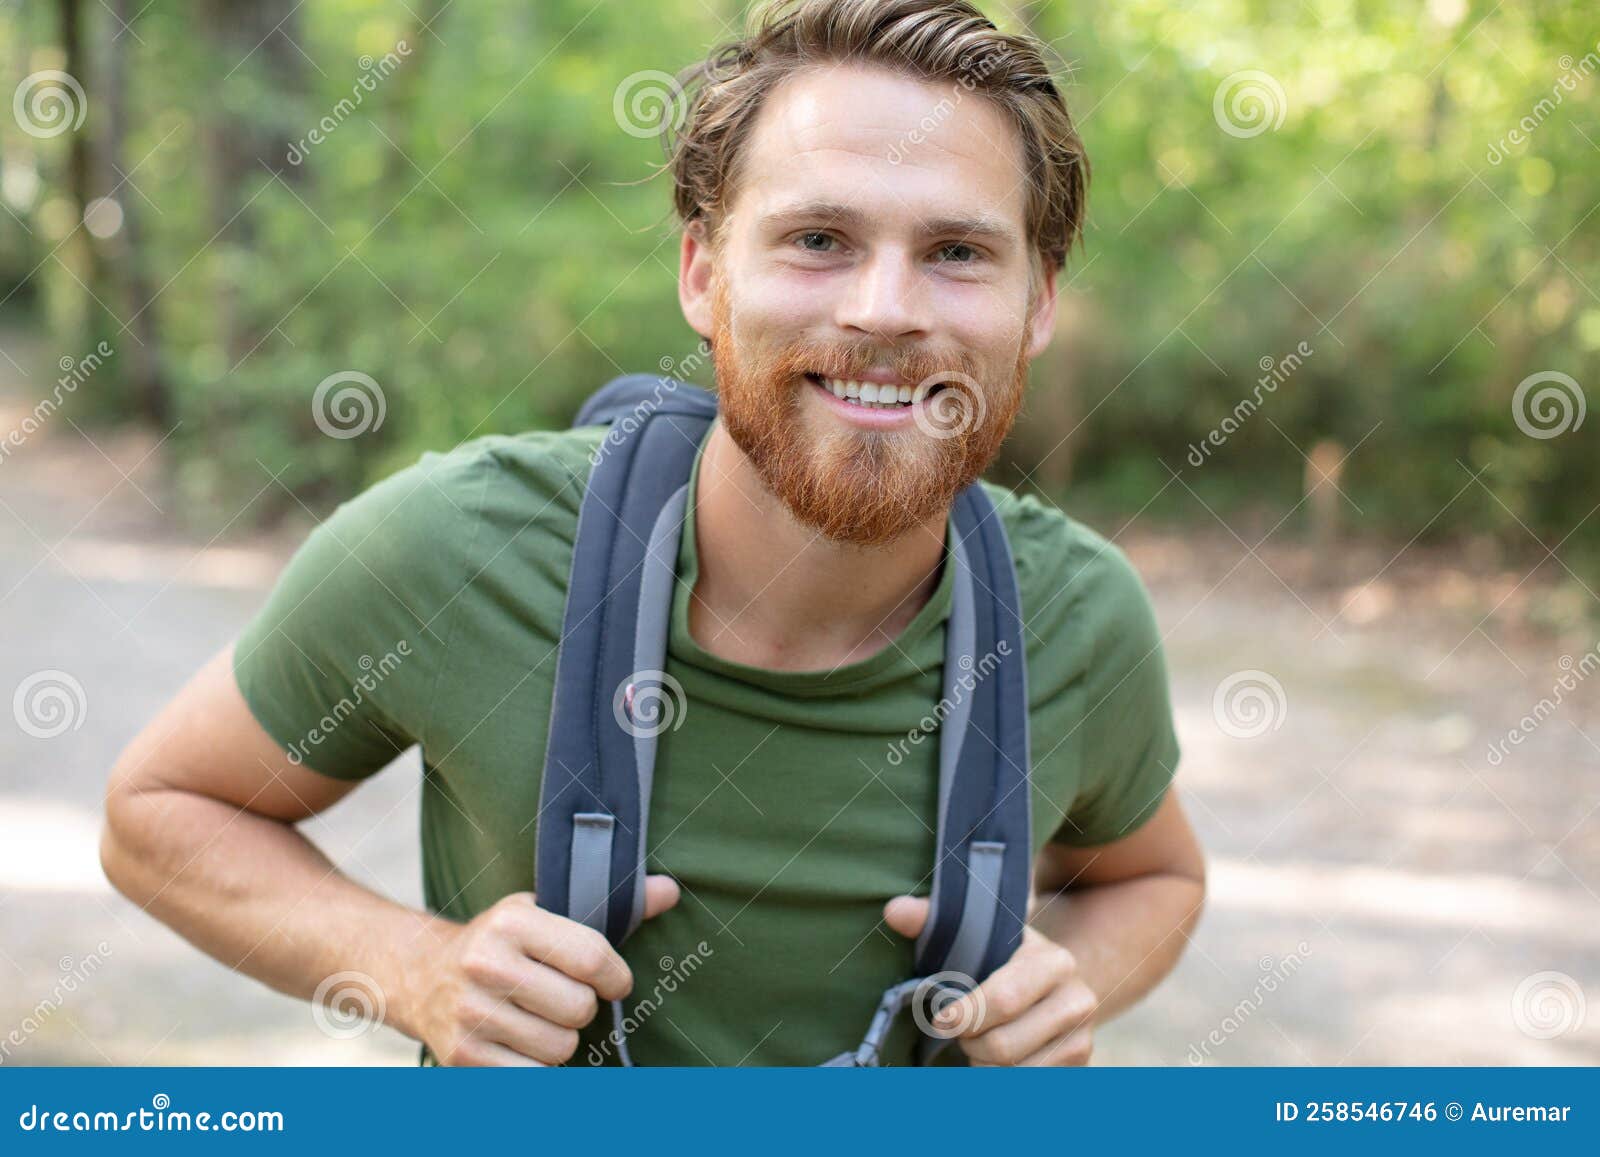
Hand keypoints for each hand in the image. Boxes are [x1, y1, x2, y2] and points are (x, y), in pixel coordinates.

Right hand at [413, 876, 679, 1065]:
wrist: (420, 974)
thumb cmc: (501, 942)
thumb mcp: (544, 909)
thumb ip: (611, 905)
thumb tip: (671, 891)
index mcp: (512, 923)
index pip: (592, 958)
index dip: (615, 976)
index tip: (614, 982)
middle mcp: (486, 966)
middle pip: (579, 1008)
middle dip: (582, 1007)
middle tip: (562, 997)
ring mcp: (472, 1015)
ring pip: (561, 1047)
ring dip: (560, 1039)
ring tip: (539, 1018)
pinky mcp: (463, 1057)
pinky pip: (534, 1077)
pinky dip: (537, 1065)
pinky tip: (521, 1042)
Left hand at [883, 894, 1097, 1065]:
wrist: (1056, 983)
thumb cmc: (1003, 958)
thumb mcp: (979, 934)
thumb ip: (934, 920)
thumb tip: (894, 911)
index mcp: (1053, 961)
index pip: (1003, 999)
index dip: (965, 1016)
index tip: (939, 1021)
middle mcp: (1077, 1000)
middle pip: (1003, 1046)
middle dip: (970, 1044)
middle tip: (960, 1032)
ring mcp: (1083, 1038)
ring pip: (1013, 1073)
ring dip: (983, 1065)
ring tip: (978, 1044)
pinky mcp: (1080, 1067)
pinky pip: (1027, 1088)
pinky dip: (1001, 1080)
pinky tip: (996, 1061)